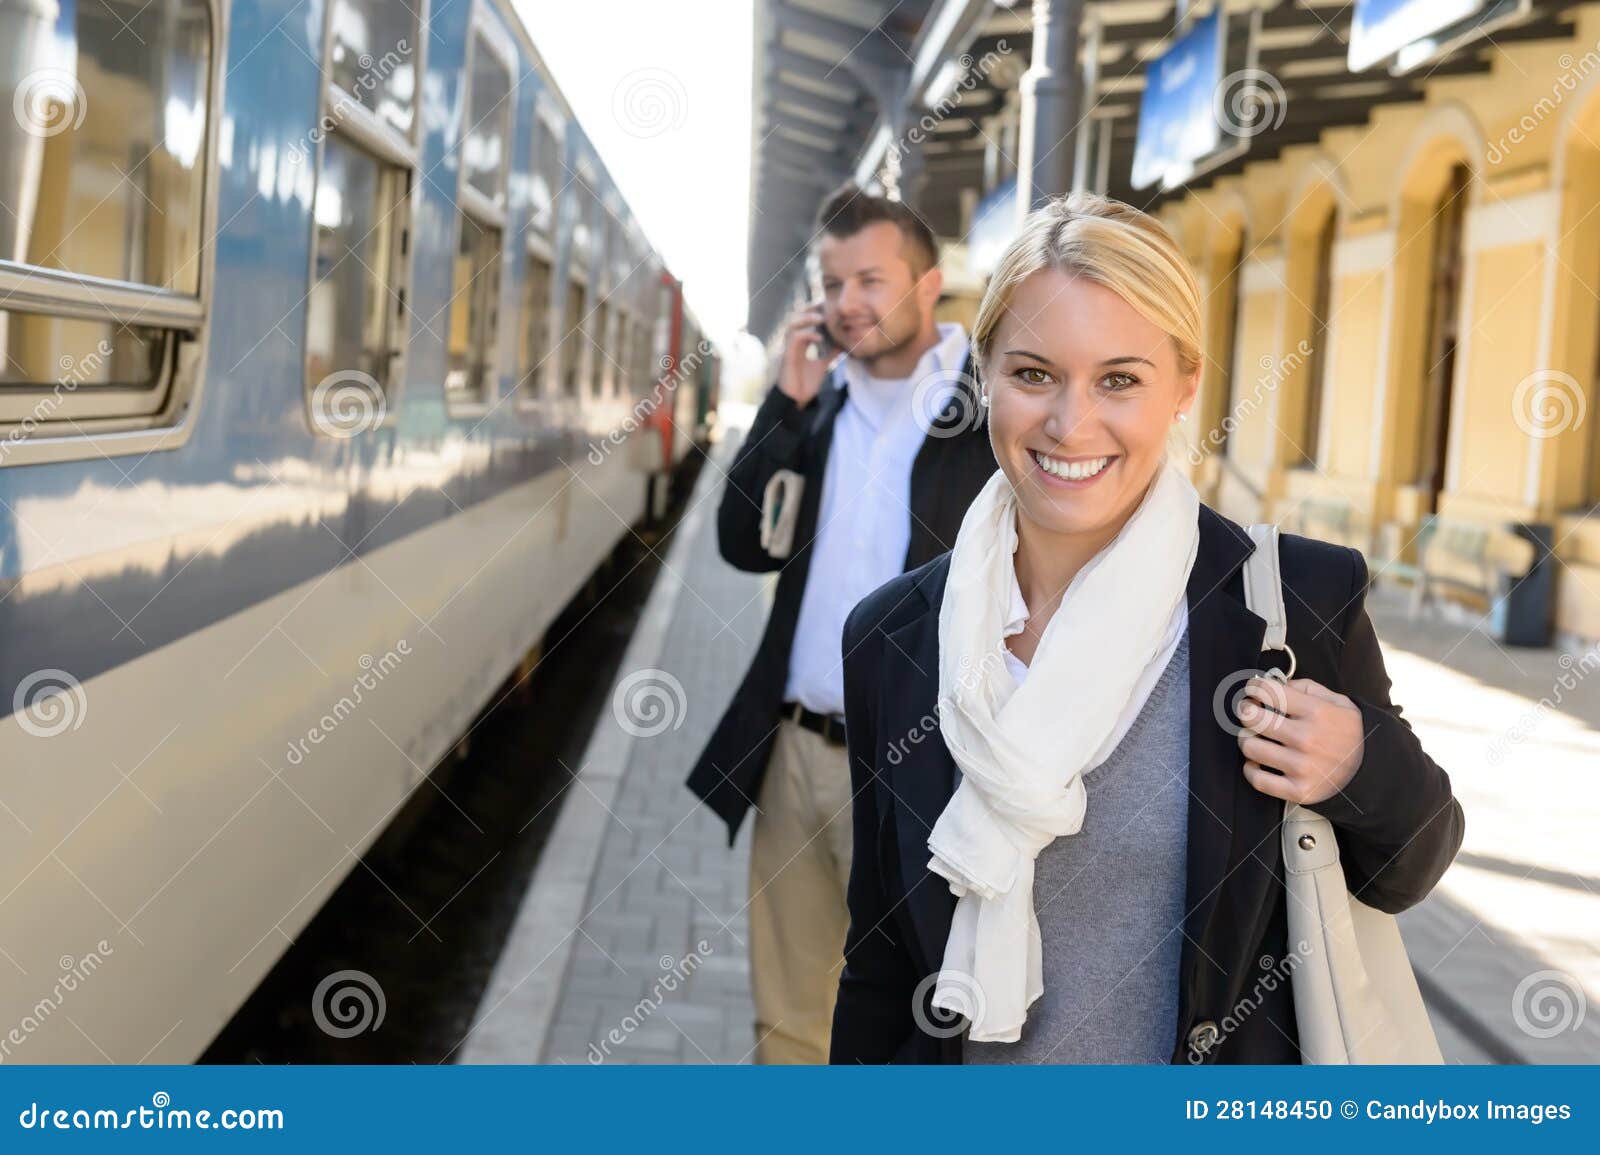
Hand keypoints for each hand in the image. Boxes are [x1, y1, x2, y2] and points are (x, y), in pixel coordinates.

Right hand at [778, 303, 834, 405]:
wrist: (796, 402)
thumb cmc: (805, 385)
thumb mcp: (822, 366)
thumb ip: (830, 354)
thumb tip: (843, 344)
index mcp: (799, 344)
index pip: (804, 321)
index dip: (815, 311)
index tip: (830, 307)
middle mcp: (792, 343)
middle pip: (796, 317)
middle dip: (810, 309)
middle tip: (826, 306)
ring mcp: (788, 348)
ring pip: (792, 324)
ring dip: (807, 318)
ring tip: (822, 317)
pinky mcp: (788, 356)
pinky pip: (795, 339)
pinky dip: (808, 335)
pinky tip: (820, 338)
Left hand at [1235, 675, 1364, 806]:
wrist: (1370, 771)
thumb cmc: (1348, 733)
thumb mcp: (1338, 701)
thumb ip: (1306, 688)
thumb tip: (1274, 684)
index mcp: (1317, 712)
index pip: (1269, 692)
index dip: (1255, 687)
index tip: (1254, 689)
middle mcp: (1307, 739)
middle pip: (1252, 718)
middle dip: (1246, 710)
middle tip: (1249, 711)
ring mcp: (1302, 767)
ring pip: (1250, 747)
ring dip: (1247, 739)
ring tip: (1255, 737)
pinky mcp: (1298, 790)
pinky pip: (1257, 779)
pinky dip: (1251, 768)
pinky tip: (1258, 761)